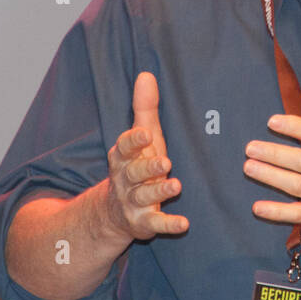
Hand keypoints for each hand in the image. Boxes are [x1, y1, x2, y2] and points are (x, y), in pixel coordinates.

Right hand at [102, 71, 186, 240]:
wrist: (116, 211)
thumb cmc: (137, 164)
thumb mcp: (142, 138)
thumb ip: (144, 108)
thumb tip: (146, 74)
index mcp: (123, 156)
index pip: (124, 147)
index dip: (134, 141)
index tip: (145, 134)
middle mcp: (125, 179)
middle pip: (133, 172)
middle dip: (147, 168)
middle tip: (165, 162)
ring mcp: (133, 202)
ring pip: (143, 196)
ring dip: (159, 191)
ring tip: (176, 186)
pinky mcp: (144, 222)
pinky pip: (156, 223)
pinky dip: (169, 224)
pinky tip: (184, 224)